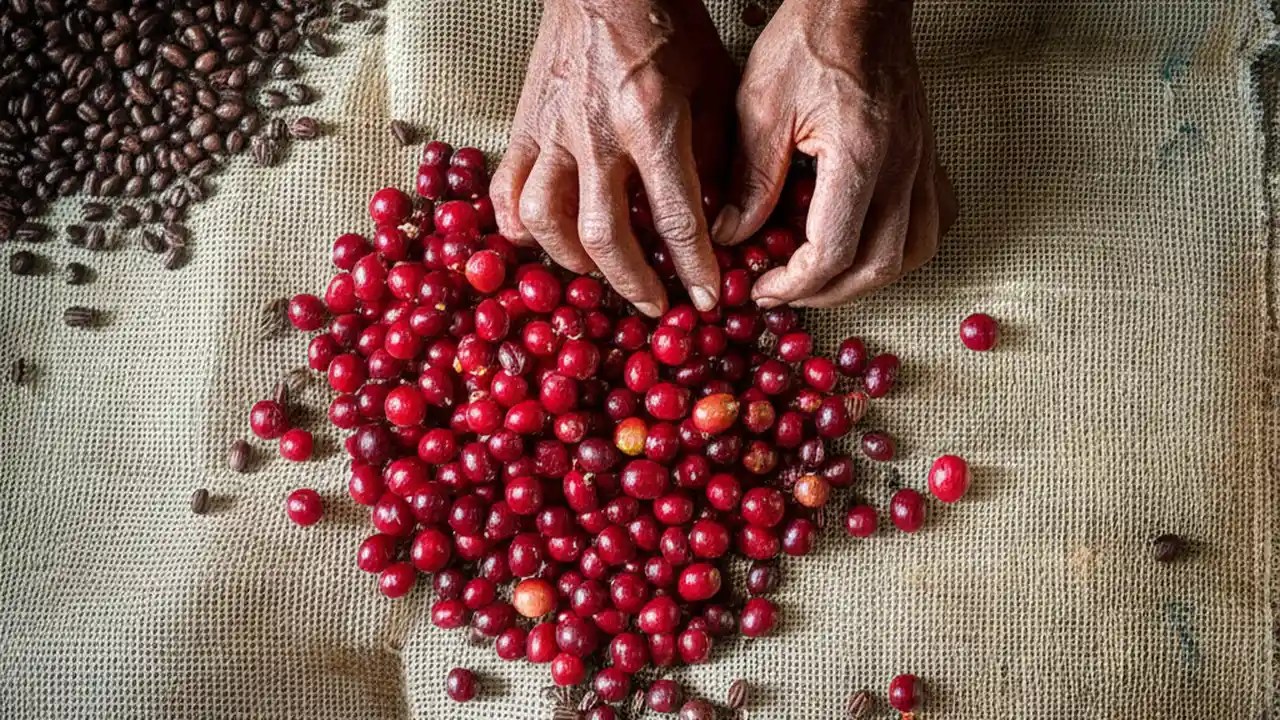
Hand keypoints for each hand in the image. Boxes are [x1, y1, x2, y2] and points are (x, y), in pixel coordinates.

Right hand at [491, 0, 735, 315]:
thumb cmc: (670, 30)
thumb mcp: (716, 87)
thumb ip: (721, 157)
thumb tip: (721, 224)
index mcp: (653, 120)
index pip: (676, 217)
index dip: (693, 269)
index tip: (705, 301)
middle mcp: (597, 132)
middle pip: (606, 234)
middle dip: (634, 283)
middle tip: (654, 305)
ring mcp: (551, 131)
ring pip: (545, 219)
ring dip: (573, 260)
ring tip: (598, 272)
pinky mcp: (523, 126)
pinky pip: (505, 190)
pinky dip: (519, 227)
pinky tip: (543, 240)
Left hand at [712, 0, 956, 307]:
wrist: (858, 1)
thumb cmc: (810, 39)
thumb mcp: (760, 106)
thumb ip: (750, 179)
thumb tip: (733, 235)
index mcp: (861, 153)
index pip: (835, 251)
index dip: (795, 283)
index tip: (764, 287)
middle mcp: (902, 164)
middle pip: (877, 265)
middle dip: (826, 292)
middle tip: (786, 292)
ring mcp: (922, 161)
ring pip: (913, 251)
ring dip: (866, 279)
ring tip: (823, 279)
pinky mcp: (926, 155)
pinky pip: (931, 221)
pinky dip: (901, 248)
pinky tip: (869, 245)